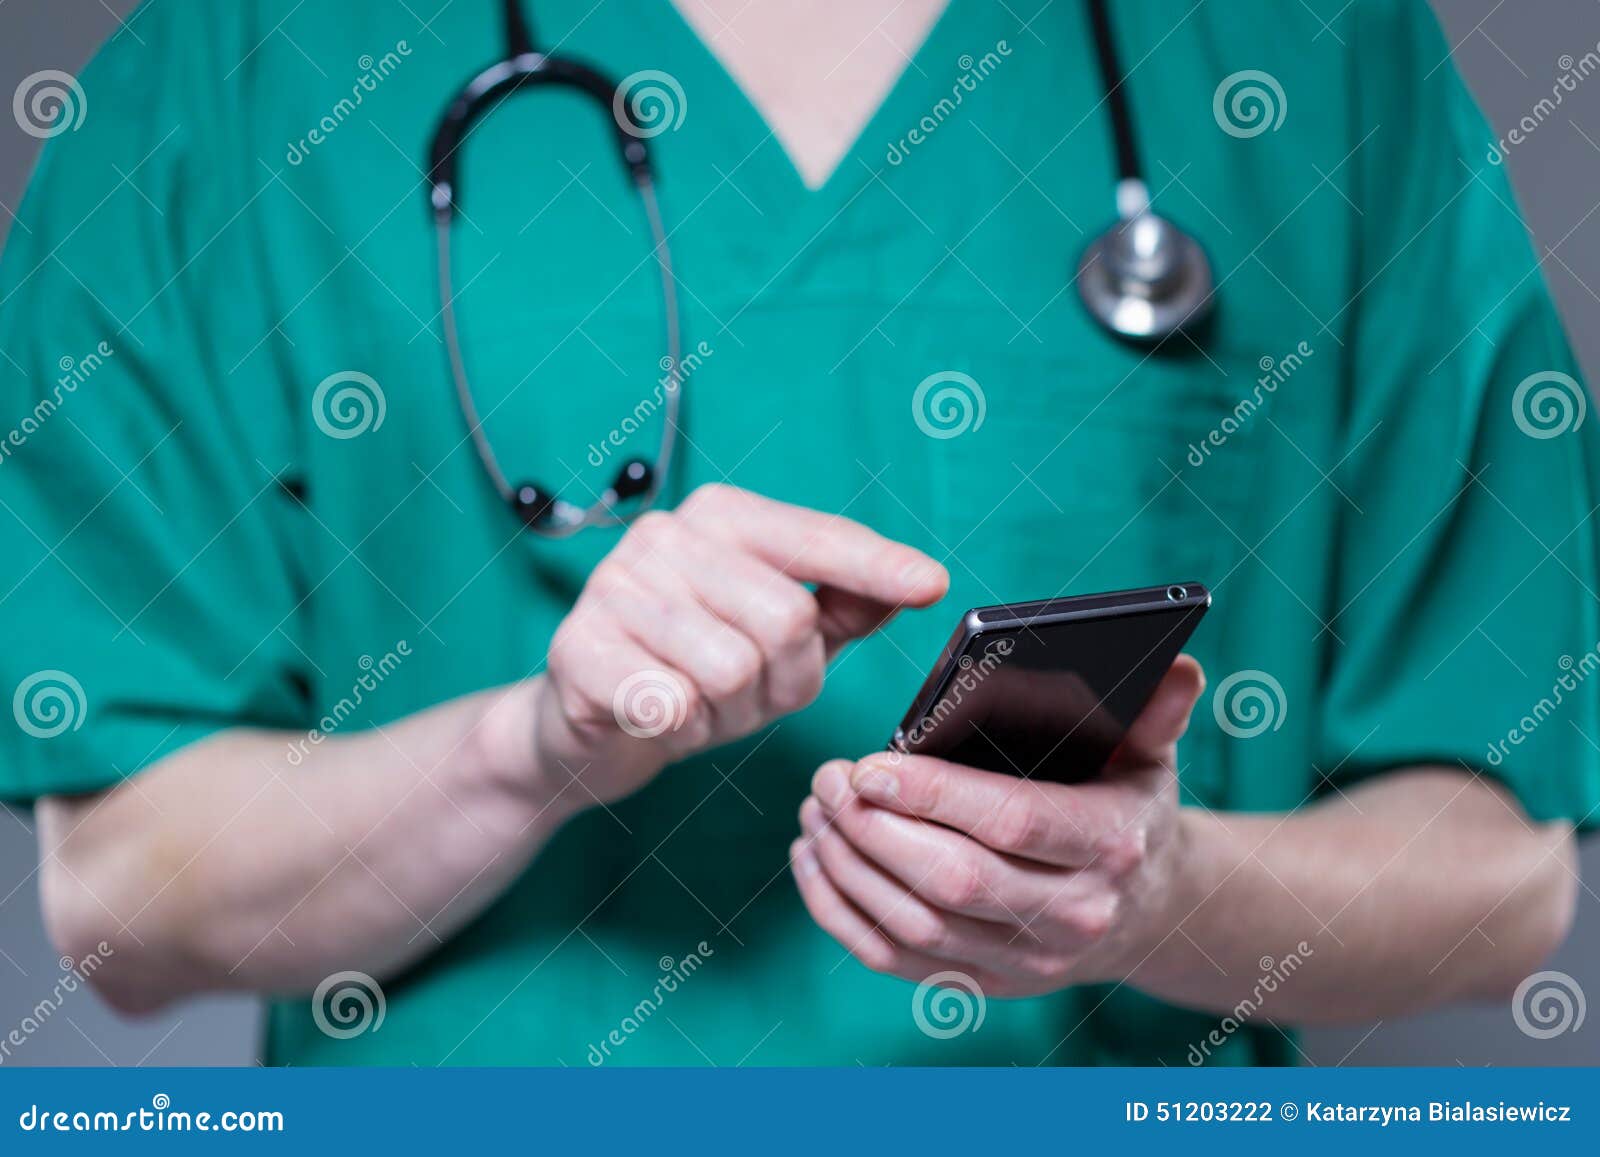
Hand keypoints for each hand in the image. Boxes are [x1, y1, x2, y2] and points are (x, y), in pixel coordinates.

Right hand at [527, 484, 947, 806]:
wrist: (582, 719)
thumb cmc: (693, 669)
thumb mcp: (779, 639)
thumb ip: (844, 607)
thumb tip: (916, 582)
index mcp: (722, 517)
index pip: (816, 537)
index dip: (876, 564)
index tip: (930, 584)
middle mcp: (666, 534)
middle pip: (785, 618)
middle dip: (783, 680)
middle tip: (746, 695)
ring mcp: (615, 585)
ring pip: (732, 667)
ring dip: (729, 711)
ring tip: (699, 705)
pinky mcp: (578, 646)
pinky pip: (670, 703)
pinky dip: (679, 728)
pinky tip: (656, 717)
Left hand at [791, 656, 1204, 996]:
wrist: (1148, 910)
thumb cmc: (1128, 807)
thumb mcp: (1150, 756)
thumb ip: (1154, 710)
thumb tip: (1177, 664)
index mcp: (1111, 844)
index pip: (1012, 821)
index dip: (933, 795)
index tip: (870, 764)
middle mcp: (1073, 913)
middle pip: (953, 880)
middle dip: (876, 830)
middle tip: (829, 780)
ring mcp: (1028, 961)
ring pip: (915, 925)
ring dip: (849, 868)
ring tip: (817, 810)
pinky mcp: (987, 984)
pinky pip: (896, 960)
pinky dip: (842, 914)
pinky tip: (814, 860)